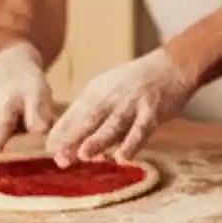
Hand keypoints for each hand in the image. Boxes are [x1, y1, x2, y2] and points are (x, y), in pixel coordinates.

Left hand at [46, 49, 196, 165]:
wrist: (173, 64)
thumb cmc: (139, 83)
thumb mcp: (110, 90)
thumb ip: (93, 114)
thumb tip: (71, 141)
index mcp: (97, 91)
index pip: (75, 113)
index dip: (62, 131)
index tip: (48, 148)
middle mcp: (112, 96)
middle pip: (90, 120)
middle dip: (74, 139)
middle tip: (60, 158)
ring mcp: (132, 104)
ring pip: (113, 124)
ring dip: (98, 140)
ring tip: (84, 155)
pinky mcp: (152, 111)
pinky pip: (141, 129)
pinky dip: (132, 143)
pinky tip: (123, 157)